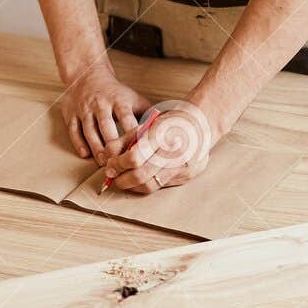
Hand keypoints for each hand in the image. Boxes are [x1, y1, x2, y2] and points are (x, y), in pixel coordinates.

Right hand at [58, 65, 152, 166]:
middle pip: (106, 127)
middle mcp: (101, 104)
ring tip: (105, 164)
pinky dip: (79, 144)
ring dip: (97, 149)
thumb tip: (168, 130)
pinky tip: (86, 155)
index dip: (132, 134)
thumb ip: (149, 113)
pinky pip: (74, 131)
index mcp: (119, 100)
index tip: (138, 150)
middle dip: (112, 146)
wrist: (87, 75)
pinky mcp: (71, 114)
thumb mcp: (133, 98)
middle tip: (119, 164)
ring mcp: (84, 109)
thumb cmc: (116, 93)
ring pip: (89, 131)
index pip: (126, 118)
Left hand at [104, 102, 219, 194]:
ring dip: (132, 186)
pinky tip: (141, 178)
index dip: (117, 164)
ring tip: (125, 179)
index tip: (109, 165)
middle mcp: (173, 153)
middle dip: (122, 179)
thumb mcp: (146, 125)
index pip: (133, 158)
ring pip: (150, 186)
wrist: (201, 123)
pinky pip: (161, 186)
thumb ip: (124, 140)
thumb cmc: (170, 121)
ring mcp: (182, 166)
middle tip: (113, 176)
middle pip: (140, 176)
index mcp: (162, 136)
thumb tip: (106, 158)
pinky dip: (146, 184)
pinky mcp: (186, 176)